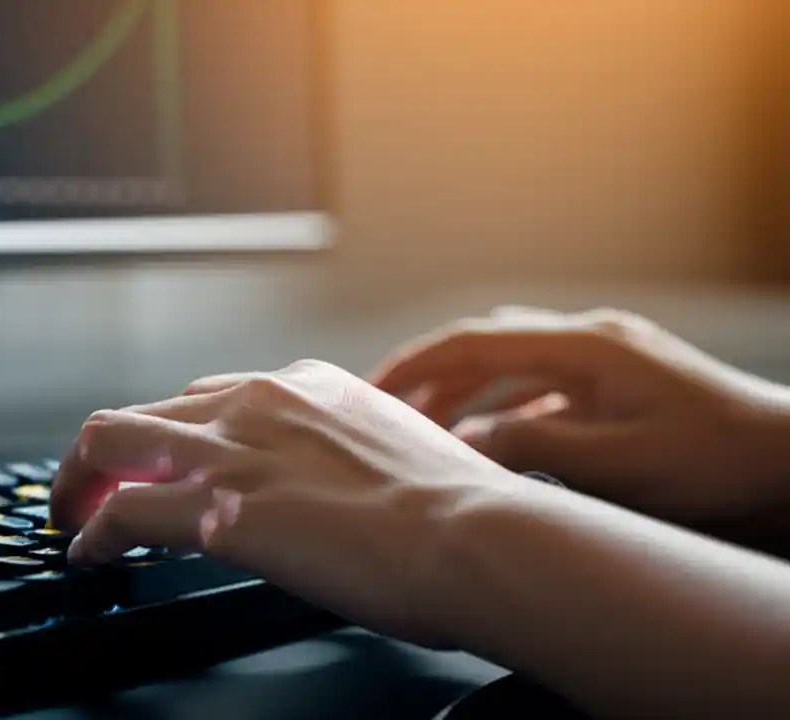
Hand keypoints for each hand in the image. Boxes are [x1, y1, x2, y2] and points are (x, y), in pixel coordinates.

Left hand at [48, 359, 527, 647]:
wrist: (472, 534)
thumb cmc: (458, 508)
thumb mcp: (399, 454)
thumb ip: (352, 457)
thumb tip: (345, 490)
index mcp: (306, 386)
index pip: (211, 396)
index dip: (176, 431)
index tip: (165, 458)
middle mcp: (257, 402)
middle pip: (147, 409)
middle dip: (109, 450)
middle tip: (92, 485)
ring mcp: (230, 450)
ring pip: (110, 441)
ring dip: (77, 480)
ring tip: (68, 514)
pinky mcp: (213, 508)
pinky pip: (122, 511)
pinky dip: (93, 532)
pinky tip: (89, 554)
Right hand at [369, 306, 789, 528]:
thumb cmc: (719, 463)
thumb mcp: (620, 463)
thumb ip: (535, 448)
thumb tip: (464, 440)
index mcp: (585, 347)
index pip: (475, 341)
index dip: (415, 365)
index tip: (373, 392)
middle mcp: (591, 342)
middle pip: (487, 349)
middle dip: (432, 380)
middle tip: (387, 415)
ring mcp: (608, 362)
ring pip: (513, 369)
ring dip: (467, 397)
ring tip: (428, 433)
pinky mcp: (620, 386)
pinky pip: (544, 391)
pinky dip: (507, 412)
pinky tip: (493, 442)